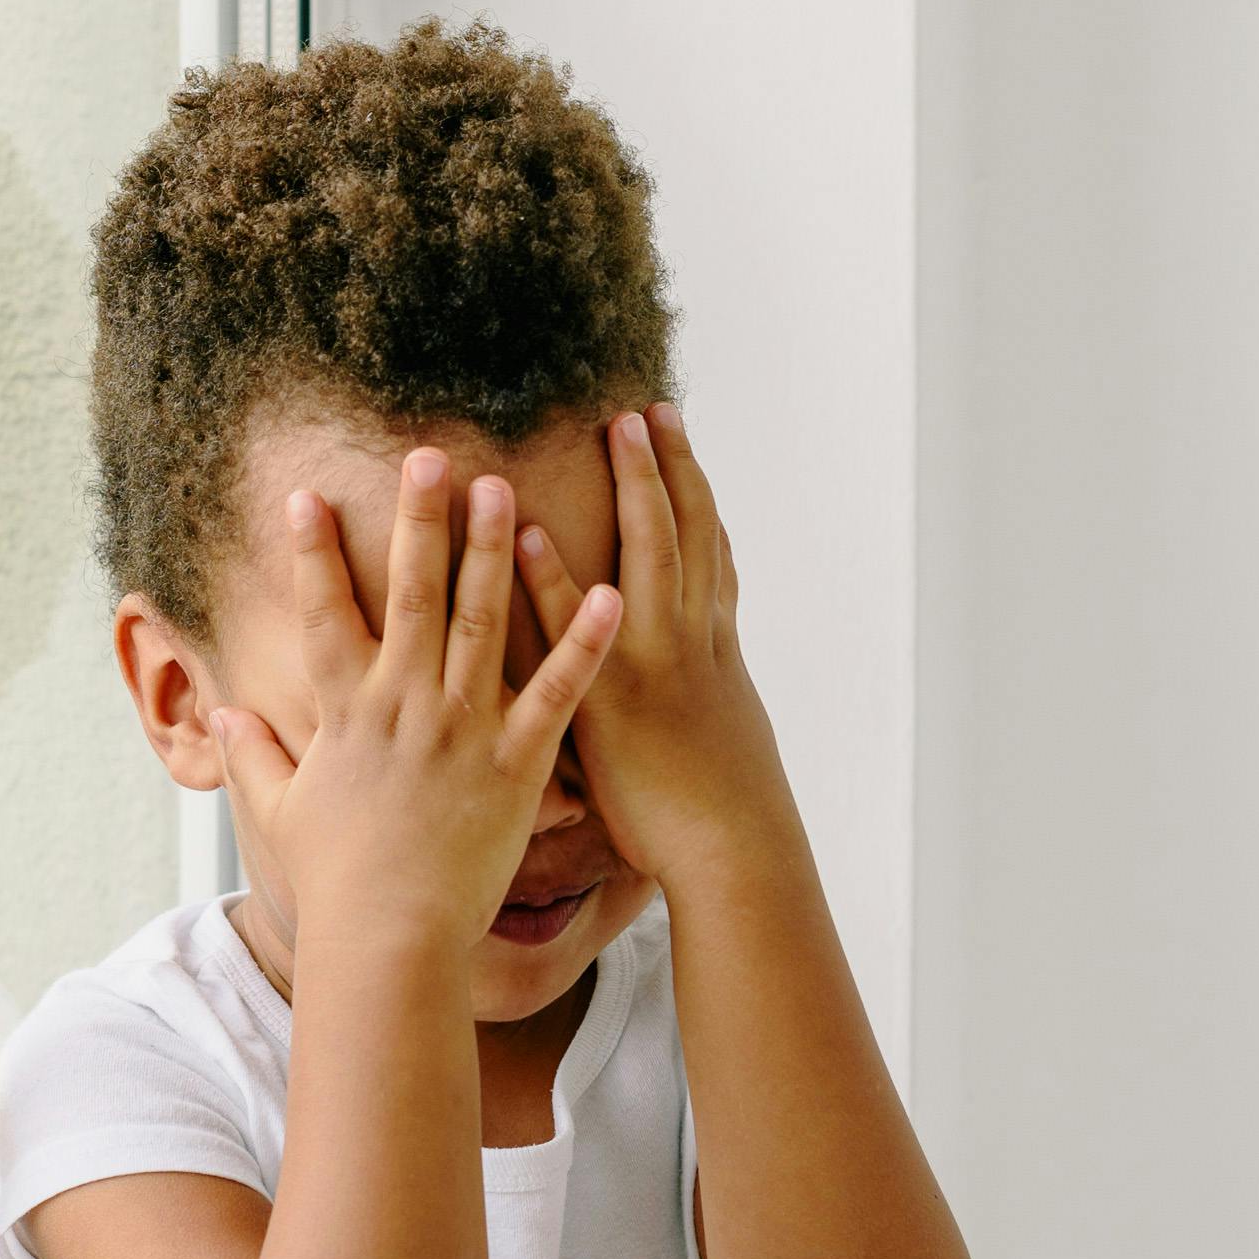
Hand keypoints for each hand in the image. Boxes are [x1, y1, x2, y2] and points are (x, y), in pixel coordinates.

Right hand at [215, 450, 622, 961]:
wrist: (390, 942)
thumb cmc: (337, 883)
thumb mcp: (281, 812)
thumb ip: (252, 755)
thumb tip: (218, 714)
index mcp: (348, 714)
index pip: (323, 615)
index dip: (312, 554)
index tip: (307, 494)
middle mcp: (404, 707)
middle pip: (409, 595)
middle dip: (418, 520)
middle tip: (429, 455)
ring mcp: (462, 731)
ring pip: (481, 622)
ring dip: (493, 551)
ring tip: (503, 487)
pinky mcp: (516, 765)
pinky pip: (556, 693)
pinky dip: (583, 643)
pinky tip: (608, 591)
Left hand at [516, 406, 787, 889]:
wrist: (734, 850)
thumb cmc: (725, 810)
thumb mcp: (725, 735)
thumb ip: (702, 693)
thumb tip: (697, 678)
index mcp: (715, 646)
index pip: (709, 550)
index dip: (695, 488)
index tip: (677, 435)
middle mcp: (691, 640)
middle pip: (685, 532)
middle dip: (667, 467)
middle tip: (644, 408)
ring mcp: (655, 663)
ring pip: (649, 555)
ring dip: (633, 488)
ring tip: (610, 429)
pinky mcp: (612, 700)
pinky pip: (576, 628)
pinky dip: (551, 576)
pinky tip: (524, 532)